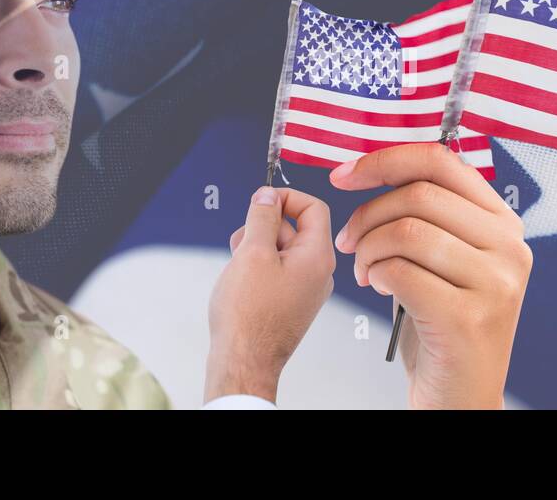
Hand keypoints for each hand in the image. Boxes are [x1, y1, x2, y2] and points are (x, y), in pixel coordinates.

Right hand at [205, 186, 334, 403]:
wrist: (243, 361)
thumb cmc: (249, 315)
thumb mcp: (252, 252)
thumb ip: (262, 217)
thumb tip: (267, 196)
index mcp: (317, 257)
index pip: (314, 208)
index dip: (286, 197)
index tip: (261, 200)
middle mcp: (318, 272)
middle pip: (295, 228)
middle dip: (264, 226)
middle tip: (242, 242)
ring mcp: (305, 289)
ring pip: (282, 250)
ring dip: (257, 247)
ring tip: (238, 266)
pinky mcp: (290, 302)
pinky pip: (278, 271)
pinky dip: (258, 267)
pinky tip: (241, 281)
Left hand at [330, 143, 531, 408]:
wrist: (461, 396)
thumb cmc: (444, 326)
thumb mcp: (447, 260)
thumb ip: (429, 216)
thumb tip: (374, 171)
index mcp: (504, 223)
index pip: (441, 162)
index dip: (384, 160)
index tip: (345, 174)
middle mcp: (509, 247)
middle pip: (419, 195)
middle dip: (367, 214)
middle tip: (348, 241)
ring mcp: (495, 282)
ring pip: (407, 231)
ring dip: (368, 249)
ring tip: (363, 271)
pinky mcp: (469, 317)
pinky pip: (401, 272)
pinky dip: (375, 275)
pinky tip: (378, 287)